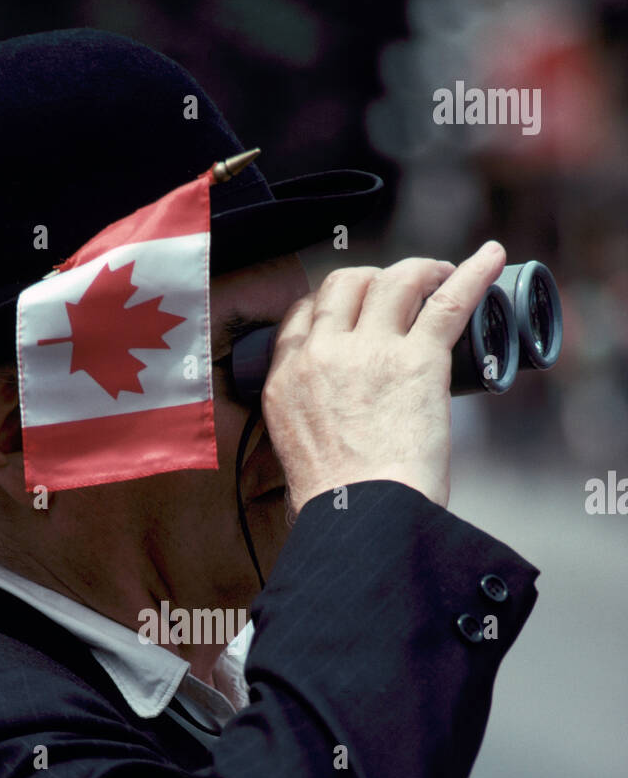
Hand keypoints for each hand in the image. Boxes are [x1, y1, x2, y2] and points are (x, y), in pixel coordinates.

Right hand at [260, 241, 506, 511]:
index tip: (353, 310)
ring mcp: (370, 352)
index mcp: (286, 381)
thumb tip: (326, 445)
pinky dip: (473, 274)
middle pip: (345, 284)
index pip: (302, 316)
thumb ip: (304, 433)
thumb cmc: (335, 507)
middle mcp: (322, 355)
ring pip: (394, 281)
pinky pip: (449, 301)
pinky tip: (490, 257)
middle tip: (400, 291)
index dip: (331, 304)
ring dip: (421, 271)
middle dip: (373, 278)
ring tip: (442, 275)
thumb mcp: (293, 458)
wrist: (360, 520)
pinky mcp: (418, 359)